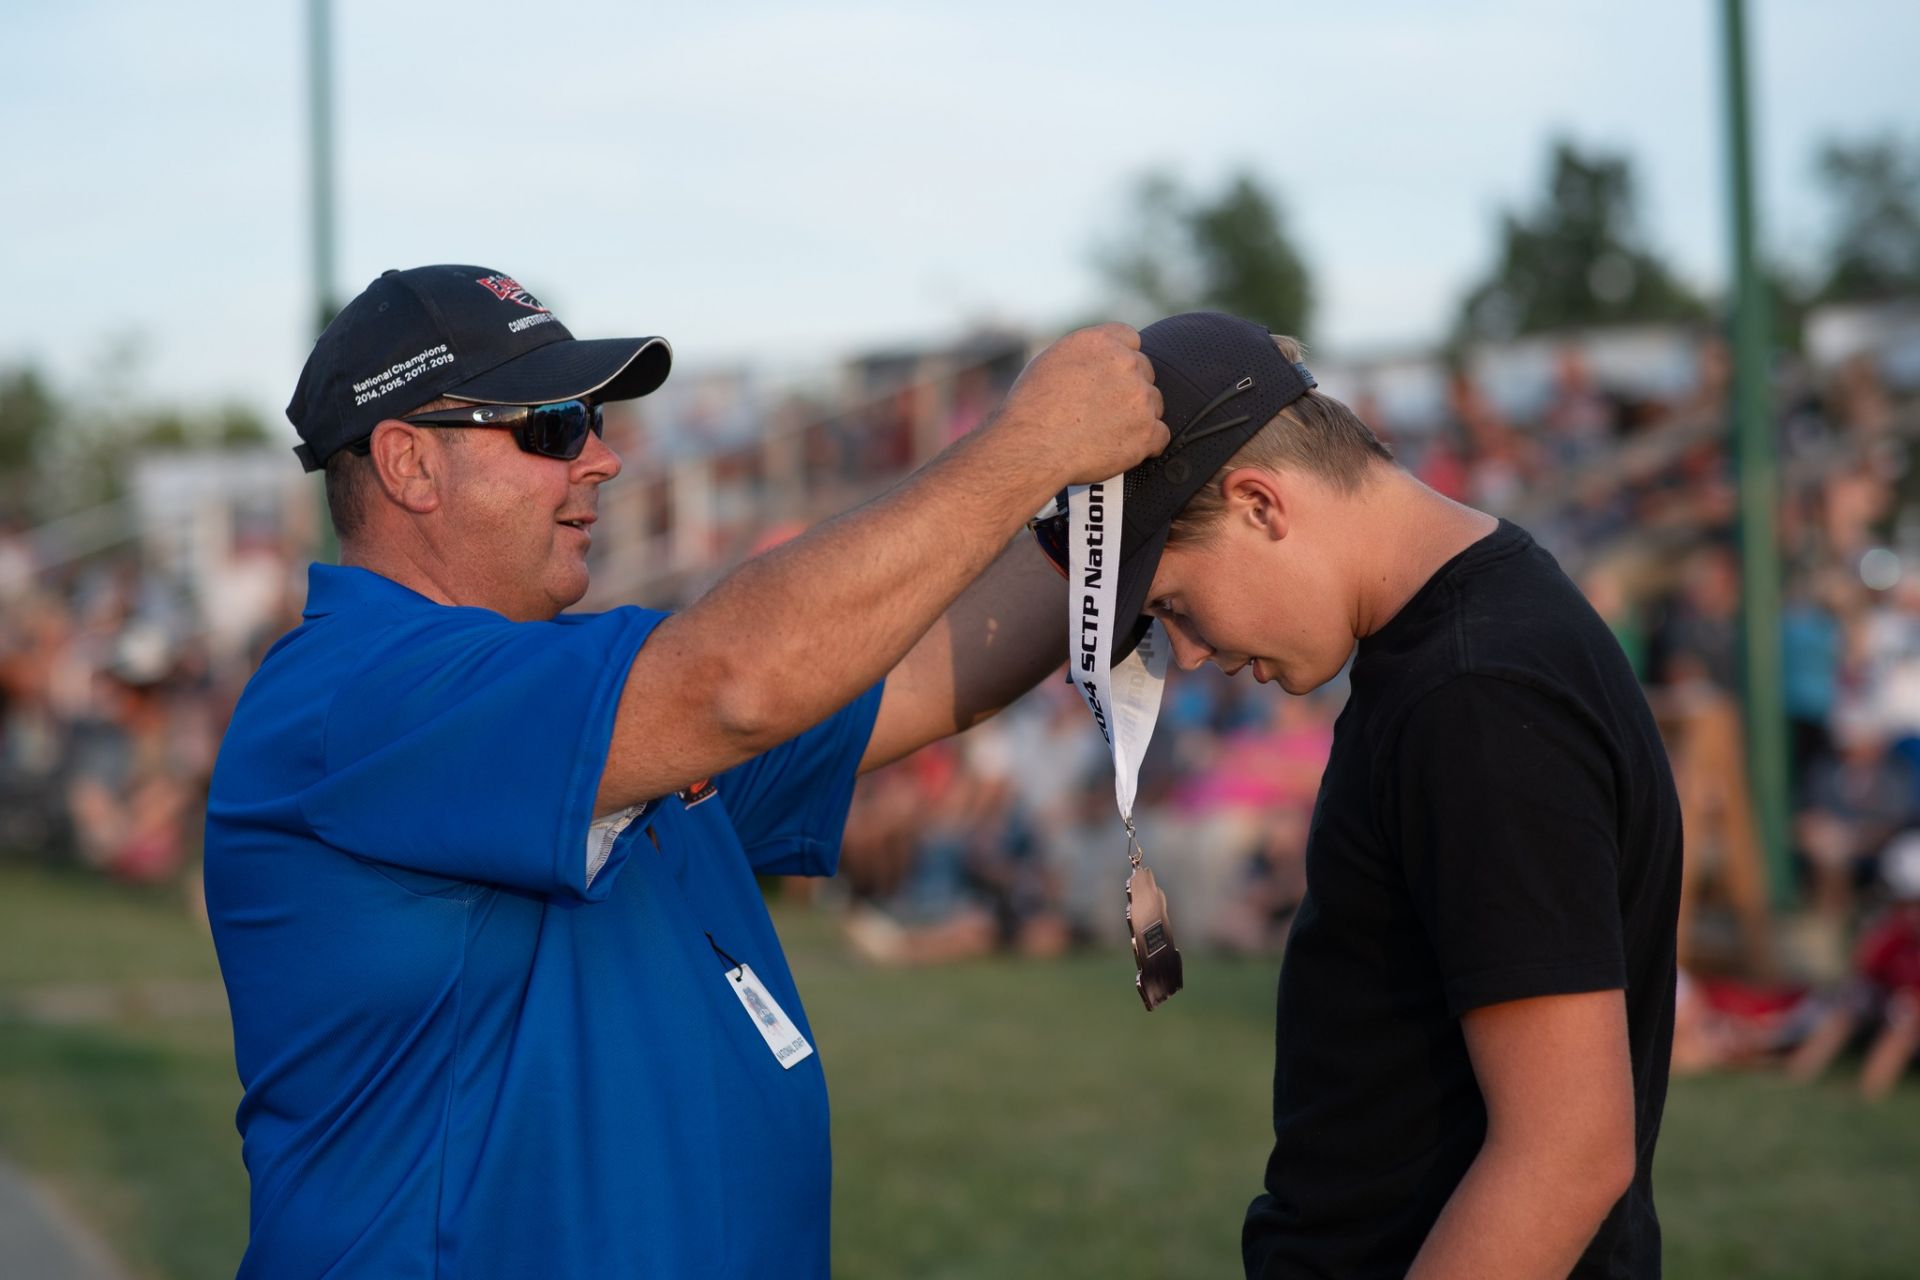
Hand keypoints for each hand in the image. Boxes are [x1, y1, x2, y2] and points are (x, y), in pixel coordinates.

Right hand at [989, 323, 1167, 486]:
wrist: (1032, 447)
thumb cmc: (1031, 408)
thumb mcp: (1051, 361)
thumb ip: (1084, 355)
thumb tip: (1097, 362)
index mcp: (1100, 342)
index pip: (1130, 338)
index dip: (1121, 359)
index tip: (1111, 377)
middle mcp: (1125, 363)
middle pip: (1145, 371)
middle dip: (1129, 388)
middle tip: (1105, 410)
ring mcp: (1140, 398)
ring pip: (1154, 403)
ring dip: (1138, 416)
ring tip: (1106, 432)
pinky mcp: (1147, 432)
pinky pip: (1160, 436)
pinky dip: (1146, 444)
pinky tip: (1123, 449)